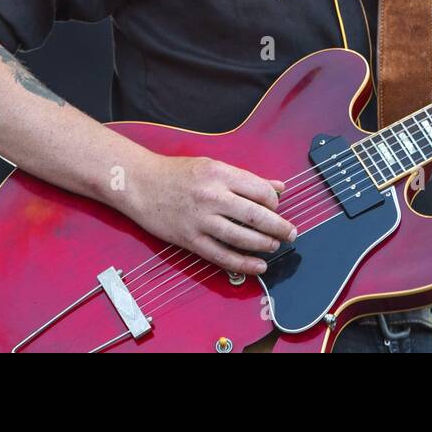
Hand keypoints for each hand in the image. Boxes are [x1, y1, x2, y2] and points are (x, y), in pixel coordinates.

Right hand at [130, 154, 296, 275]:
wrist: (140, 184)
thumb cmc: (177, 173)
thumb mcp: (214, 165)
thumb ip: (247, 178)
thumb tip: (279, 187)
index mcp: (220, 174)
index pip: (259, 190)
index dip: (275, 202)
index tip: (278, 207)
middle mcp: (212, 196)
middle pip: (256, 215)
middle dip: (279, 227)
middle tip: (291, 233)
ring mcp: (200, 220)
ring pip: (241, 238)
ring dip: (264, 245)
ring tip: (275, 246)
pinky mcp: (190, 239)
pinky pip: (221, 256)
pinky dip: (243, 263)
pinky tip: (258, 266)